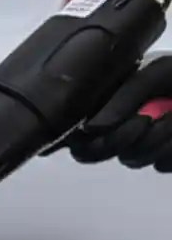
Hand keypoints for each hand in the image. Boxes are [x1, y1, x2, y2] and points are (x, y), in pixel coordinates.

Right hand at [68, 56, 171, 170]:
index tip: (109, 129)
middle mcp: (120, 123)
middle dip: (127, 138)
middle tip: (148, 120)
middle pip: (96, 152)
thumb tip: (93, 128)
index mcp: (111, 101)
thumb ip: (123, 97)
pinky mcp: (166, 158)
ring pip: (132, 159)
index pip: (76, 131)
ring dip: (159, 140)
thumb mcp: (157, 73)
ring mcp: (143, 143)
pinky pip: (161, 165)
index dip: (83, 138)